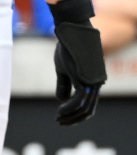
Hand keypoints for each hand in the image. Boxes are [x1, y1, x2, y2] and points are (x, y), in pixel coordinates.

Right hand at [50, 0, 106, 125]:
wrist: (71, 32)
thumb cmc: (67, 47)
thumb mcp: (63, 68)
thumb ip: (64, 83)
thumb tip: (61, 100)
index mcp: (92, 80)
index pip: (88, 104)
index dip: (76, 114)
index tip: (61, 117)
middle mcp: (96, 83)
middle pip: (88, 109)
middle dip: (74, 119)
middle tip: (61, 123)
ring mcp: (92, 82)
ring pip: (85, 107)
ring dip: (71, 116)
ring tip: (59, 118)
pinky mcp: (86, 78)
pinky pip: (79, 100)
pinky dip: (69, 108)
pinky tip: (60, 111)